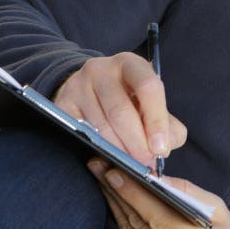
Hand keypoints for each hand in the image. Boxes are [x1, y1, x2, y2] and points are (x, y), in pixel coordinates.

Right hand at [54, 52, 186, 165]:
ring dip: (119, 151)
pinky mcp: (62, 104)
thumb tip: (165, 147)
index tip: (161, 149)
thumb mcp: (150, 102)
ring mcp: (78, 86)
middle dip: (137, 143)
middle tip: (146, 164)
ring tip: (131, 165)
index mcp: (131, 64)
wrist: (88, 89)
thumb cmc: (127, 98)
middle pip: (121, 111)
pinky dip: (98, 150)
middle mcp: (102, 69)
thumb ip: (167, 124)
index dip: (157, 120)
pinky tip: (110, 158)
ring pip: (100, 126)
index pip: (148, 87)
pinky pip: (82, 134)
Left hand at [88, 158, 229, 228]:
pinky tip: (110, 192)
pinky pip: (126, 227)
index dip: (130, 191)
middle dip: (113, 187)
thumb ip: (191, 195)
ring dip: (111, 196)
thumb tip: (163, 179)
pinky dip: (116, 209)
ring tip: (99, 173)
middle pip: (131, 214)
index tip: (113, 171)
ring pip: (124, 221)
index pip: (151, 211)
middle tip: (97, 163)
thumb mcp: (218, 212)